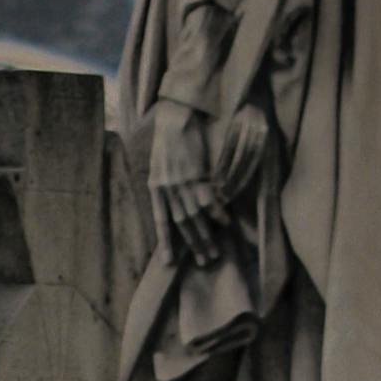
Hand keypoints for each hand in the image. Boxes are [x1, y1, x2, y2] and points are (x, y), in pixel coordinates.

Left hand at [151, 108, 228, 269]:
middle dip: (193, 244)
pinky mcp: (197, 174)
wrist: (175, 118)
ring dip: (206, 235)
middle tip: (204, 260)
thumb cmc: (167, 141)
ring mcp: (182, 182)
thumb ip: (166, 187)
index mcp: (155, 188)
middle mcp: (167, 189)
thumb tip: (177, 206)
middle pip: (181, 223)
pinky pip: (209, 199)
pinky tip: (226, 223)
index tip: (169, 261)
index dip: (165, 242)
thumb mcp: (159, 166)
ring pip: (195, 216)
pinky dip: (218, 213)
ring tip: (216, 250)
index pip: (160, 221)